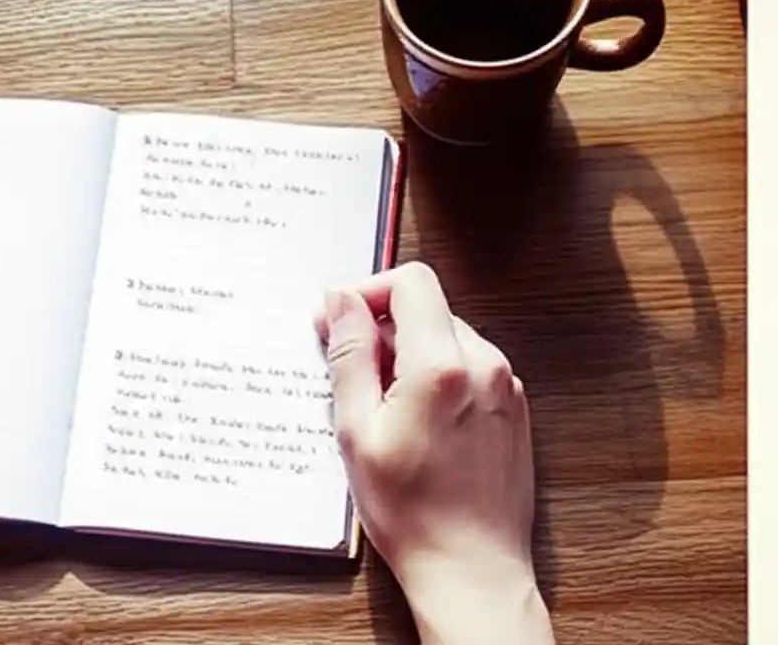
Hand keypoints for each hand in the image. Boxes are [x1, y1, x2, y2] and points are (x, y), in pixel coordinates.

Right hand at [318, 262, 551, 644]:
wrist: (471, 570)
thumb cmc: (413, 514)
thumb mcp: (357, 431)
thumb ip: (350, 357)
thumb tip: (341, 302)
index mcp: (445, 366)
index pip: (410, 282)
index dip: (367, 291)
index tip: (339, 321)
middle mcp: (487, 366)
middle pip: (427, 308)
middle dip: (382, 327)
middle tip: (348, 372)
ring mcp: (506, 387)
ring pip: (446, 337)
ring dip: (408, 354)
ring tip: (381, 408)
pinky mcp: (513, 408)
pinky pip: (468, 367)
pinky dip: (435, 377)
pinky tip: (413, 422)